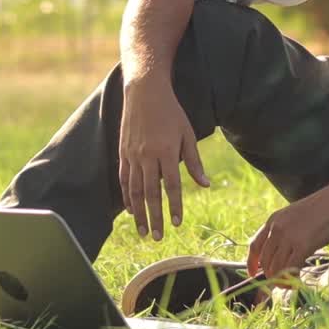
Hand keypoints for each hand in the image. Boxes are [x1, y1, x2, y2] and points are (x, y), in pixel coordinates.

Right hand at [118, 78, 210, 240]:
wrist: (144, 92)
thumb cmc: (171, 113)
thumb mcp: (188, 134)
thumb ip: (194, 161)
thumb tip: (205, 185)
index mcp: (167, 150)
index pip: (171, 185)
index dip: (174, 206)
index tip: (176, 223)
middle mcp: (147, 155)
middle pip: (150, 193)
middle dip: (154, 217)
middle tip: (157, 237)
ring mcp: (133, 154)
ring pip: (134, 190)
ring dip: (138, 213)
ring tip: (143, 231)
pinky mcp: (123, 152)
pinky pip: (123, 180)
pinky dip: (126, 197)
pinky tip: (131, 211)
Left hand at [247, 181, 328, 280]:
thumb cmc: (323, 209)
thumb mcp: (296, 217)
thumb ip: (285, 232)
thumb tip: (280, 255)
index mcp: (273, 220)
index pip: (254, 246)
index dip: (251, 263)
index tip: (252, 274)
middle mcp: (277, 228)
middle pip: (265, 261)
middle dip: (270, 276)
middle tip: (281, 283)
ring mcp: (289, 236)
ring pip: (275, 268)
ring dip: (280, 281)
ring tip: (289, 285)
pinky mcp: (303, 245)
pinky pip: (290, 269)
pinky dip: (291, 280)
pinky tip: (297, 283)